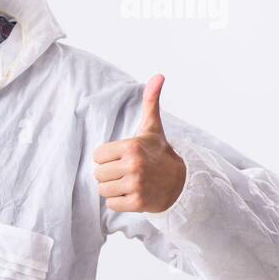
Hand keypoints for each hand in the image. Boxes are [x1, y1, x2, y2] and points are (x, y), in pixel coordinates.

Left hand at [92, 73, 187, 212]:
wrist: (180, 183)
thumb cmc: (159, 154)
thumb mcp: (152, 128)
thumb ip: (150, 102)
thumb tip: (158, 75)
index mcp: (131, 146)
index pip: (97, 155)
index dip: (108, 157)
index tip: (124, 157)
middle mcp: (133, 166)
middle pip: (98, 174)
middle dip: (110, 174)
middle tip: (128, 171)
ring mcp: (136, 185)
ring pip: (103, 190)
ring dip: (113, 189)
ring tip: (130, 183)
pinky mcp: (137, 203)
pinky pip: (111, 204)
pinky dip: (119, 202)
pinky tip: (133, 194)